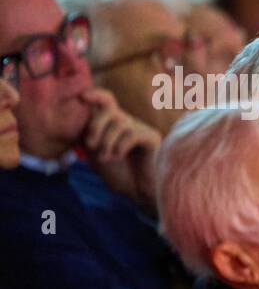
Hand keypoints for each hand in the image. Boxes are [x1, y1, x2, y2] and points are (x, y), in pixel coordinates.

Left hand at [78, 88, 160, 207]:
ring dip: (107, 141)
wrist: (138, 193)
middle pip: (109, 110)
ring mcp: (142, 129)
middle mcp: (130, 123)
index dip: (96, 95)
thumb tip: (76, 119)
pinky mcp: (152, 138)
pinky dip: (120, 146)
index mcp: (115, 125)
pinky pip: (132, 134)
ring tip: (106, 158)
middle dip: (96, 126)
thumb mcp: (95, 153)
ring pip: (119, 122)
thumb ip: (88, 136)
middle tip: (91, 144)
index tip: (81, 96)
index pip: (107, 101)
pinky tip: (119, 156)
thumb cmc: (118, 175)